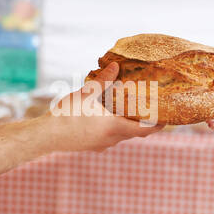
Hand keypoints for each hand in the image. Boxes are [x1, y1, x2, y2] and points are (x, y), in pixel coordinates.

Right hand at [45, 61, 165, 151]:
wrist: (46, 136)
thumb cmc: (66, 115)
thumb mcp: (85, 93)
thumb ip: (103, 81)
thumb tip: (116, 66)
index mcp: (114, 127)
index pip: (144, 130)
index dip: (157, 126)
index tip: (168, 120)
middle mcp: (111, 139)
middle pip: (134, 133)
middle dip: (144, 124)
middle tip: (152, 112)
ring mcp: (101, 145)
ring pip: (121, 136)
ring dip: (127, 126)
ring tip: (130, 111)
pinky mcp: (91, 146)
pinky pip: (109, 138)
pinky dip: (114, 128)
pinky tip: (106, 118)